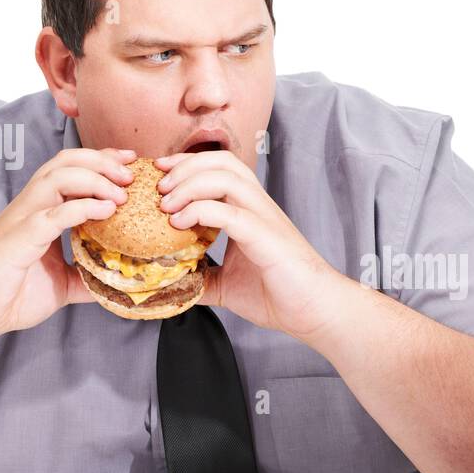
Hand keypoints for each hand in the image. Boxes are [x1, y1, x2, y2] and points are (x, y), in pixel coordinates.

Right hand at [0, 147, 137, 344]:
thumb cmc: (8, 296)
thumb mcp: (61, 285)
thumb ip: (87, 277)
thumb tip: (119, 282)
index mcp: (39, 211)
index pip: (70, 170)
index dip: (100, 160)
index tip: (130, 162)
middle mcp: (29, 208)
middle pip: (65, 162)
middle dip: (102, 161)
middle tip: (131, 173)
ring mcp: (22, 220)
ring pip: (57, 177)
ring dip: (94, 179)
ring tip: (122, 194)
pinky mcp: (18, 239)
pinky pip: (52, 214)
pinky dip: (82, 207)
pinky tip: (106, 211)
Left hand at [154, 150, 349, 342]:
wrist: (315, 311)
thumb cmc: (279, 296)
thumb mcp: (227, 286)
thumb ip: (201, 278)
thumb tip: (170, 283)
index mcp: (250, 210)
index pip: (219, 168)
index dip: (187, 164)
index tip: (159, 176)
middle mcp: (258, 206)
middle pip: (222, 161)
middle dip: (184, 166)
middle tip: (159, 188)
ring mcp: (264, 218)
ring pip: (226, 177)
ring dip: (189, 184)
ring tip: (167, 205)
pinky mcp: (265, 237)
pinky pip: (229, 211)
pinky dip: (199, 211)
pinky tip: (180, 224)